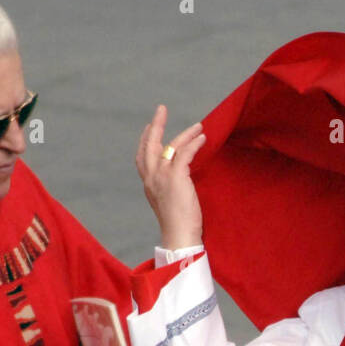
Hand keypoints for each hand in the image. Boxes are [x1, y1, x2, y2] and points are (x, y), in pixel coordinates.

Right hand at [135, 104, 205, 249]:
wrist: (179, 236)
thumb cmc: (178, 224)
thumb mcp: (169, 202)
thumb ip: (170, 188)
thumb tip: (180, 180)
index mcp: (149, 184)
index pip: (142, 158)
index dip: (145, 141)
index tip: (149, 128)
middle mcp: (151, 178)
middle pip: (150, 144)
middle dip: (155, 125)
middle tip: (161, 109)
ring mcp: (162, 176)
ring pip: (170, 146)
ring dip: (185, 134)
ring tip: (198, 126)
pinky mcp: (176, 177)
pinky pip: (185, 153)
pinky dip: (194, 143)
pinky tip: (202, 138)